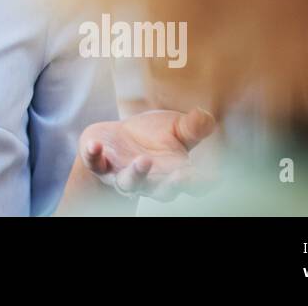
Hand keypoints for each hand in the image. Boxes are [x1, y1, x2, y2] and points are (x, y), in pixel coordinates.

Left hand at [78, 107, 217, 200]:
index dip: (204, 182)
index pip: (194, 184)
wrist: (118, 138)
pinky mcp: (100, 165)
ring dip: (136, 174)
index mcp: (175, 173)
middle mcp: (151, 181)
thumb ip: (192, 126)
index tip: (213, 176)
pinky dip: (94, 155)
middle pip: (163, 192)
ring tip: (143, 161)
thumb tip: (205, 116)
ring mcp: (123, 175)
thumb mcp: (176, 127)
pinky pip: (95, 164)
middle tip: (181, 177)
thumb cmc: (152, 136)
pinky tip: (95, 145)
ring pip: (130, 184)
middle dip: (172, 186)